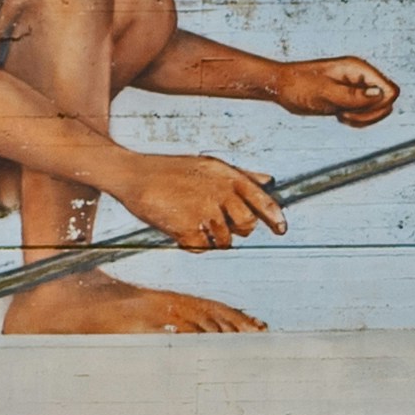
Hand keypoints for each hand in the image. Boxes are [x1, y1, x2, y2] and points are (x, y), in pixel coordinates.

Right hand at [113, 152, 287, 251]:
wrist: (133, 174)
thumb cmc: (171, 170)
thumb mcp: (208, 165)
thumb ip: (241, 175)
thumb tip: (269, 181)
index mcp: (227, 177)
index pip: (262, 200)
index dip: (275, 217)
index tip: (281, 229)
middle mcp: (219, 193)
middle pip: (247, 225)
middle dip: (239, 230)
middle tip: (221, 226)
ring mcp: (203, 210)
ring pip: (225, 240)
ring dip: (213, 238)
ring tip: (193, 221)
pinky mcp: (186, 227)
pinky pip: (203, 248)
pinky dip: (194, 245)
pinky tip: (182, 230)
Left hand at [275, 56, 399, 124]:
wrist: (282, 87)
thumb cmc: (299, 85)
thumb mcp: (325, 92)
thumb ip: (354, 96)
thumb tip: (381, 95)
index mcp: (359, 69)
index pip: (390, 90)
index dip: (379, 105)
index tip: (354, 107)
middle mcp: (361, 77)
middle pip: (387, 102)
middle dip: (369, 114)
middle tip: (344, 113)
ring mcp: (357, 89)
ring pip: (378, 111)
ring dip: (362, 119)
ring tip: (341, 114)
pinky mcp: (351, 100)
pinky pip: (366, 116)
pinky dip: (357, 122)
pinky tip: (340, 116)